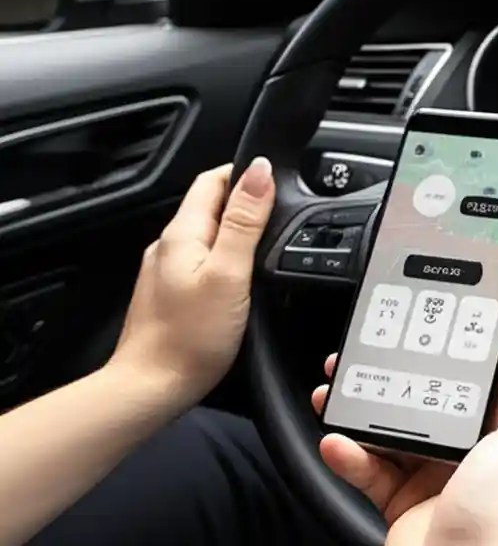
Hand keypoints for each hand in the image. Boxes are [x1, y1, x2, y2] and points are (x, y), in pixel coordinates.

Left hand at [109, 158, 275, 405]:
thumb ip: (246, 221)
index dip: (246, 173)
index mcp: (182, 233)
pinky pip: (201, 261)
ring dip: (237, 231)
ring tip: (268, 246)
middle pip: (210, 205)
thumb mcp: (229, 272)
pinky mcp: (171, 295)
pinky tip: (241, 278)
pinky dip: (225, 258)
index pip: (213, 180)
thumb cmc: (191, 337)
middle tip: (283, 215)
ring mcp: (166, 271)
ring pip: (207, 234)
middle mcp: (168, 246)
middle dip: (246, 202)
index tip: (278, 180)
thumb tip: (260, 171)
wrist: (152, 388)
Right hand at [312, 323, 497, 545]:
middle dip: (396, 374)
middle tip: (367, 352)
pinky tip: (336, 440)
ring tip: (336, 390)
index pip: (483, 377)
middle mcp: (474, 453)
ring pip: (392, 428)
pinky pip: (368, 468)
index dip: (457, 347)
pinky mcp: (401, 503)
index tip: (431, 317)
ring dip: (360, 408)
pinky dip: (347, 453)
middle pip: (429, 397)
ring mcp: (435, 479)